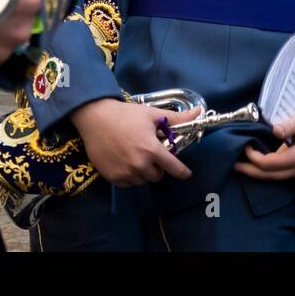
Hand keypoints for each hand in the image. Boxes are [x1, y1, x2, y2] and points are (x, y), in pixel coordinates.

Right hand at [71, 98, 199, 186]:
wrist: (95, 118)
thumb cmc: (125, 115)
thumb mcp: (151, 114)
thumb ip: (176, 118)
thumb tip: (199, 112)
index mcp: (152, 150)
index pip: (174, 168)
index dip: (182, 172)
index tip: (186, 174)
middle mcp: (140, 164)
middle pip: (158, 176)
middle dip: (158, 168)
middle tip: (150, 155)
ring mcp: (126, 172)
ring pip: (142, 180)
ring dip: (143, 172)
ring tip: (136, 157)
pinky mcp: (113, 177)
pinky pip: (128, 183)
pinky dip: (130, 176)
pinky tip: (125, 162)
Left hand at [233, 107, 294, 182]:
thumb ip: (287, 126)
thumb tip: (273, 131)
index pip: (269, 164)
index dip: (253, 157)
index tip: (245, 146)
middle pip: (272, 176)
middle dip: (252, 171)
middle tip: (235, 166)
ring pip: (281, 177)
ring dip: (265, 171)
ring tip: (248, 164)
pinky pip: (291, 175)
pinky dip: (278, 170)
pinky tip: (270, 162)